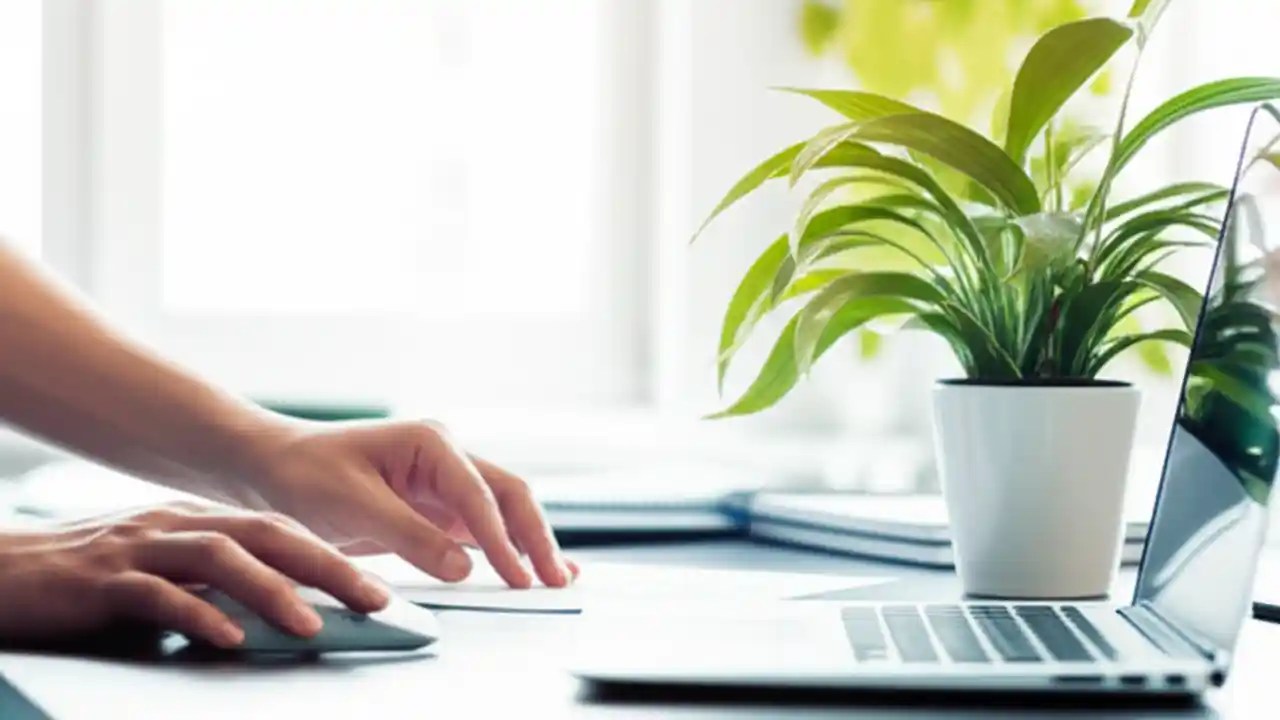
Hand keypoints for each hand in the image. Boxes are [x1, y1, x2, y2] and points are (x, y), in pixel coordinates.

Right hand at [0, 502, 389, 648]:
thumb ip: (217, 590)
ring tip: (312, 626)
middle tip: (374, 600)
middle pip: (265, 535)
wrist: (5, 572)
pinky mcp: (101, 581)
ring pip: (219, 557)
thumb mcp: (165, 577)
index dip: (333, 555)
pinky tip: (229, 639)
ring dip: (272, 591)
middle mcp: (176, 524)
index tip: (380, 587)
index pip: (280, 531)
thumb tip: (282, 618)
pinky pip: (158, 596)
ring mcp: (139, 549)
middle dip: (326, 567)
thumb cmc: (92, 581)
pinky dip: (199, 615)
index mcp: (198, 521)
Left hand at [238, 419, 576, 588]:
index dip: (503, 539)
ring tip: (559, 580)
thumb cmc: (306, 474)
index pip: (480, 495)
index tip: (519, 576)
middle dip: (536, 538)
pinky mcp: (436, 508)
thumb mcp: (353, 505)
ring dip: (530, 543)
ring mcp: (446, 482)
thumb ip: (410, 535)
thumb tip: (464, 567)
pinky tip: (531, 568)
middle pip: (510, 495)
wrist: (273, 467)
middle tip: (557, 580)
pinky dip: (507, 548)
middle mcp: (448, 457)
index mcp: (432, 443)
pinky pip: (482, 529)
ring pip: (504, 511)